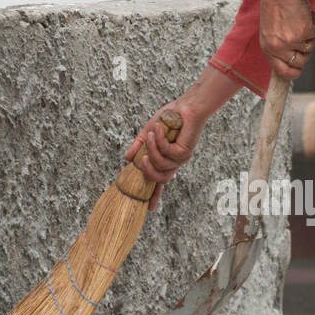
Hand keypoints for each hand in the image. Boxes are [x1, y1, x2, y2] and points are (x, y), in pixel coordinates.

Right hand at [124, 96, 207, 210]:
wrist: (187, 106)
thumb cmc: (169, 118)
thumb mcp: (148, 133)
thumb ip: (139, 146)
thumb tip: (127, 159)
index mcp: (166, 160)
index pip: (159, 182)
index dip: (154, 195)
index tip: (149, 209)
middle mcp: (174, 162)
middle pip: (160, 180)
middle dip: (148, 172)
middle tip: (141, 160)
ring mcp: (180, 158)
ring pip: (161, 165)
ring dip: (151, 149)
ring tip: (150, 133)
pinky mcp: (185, 152)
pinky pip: (166, 152)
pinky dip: (159, 140)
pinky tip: (159, 128)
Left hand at [259, 0, 314, 81]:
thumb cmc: (275, 6)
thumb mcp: (269, 30)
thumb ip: (277, 46)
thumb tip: (292, 60)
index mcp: (267, 48)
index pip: (281, 71)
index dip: (292, 73)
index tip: (298, 70)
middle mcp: (279, 47)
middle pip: (300, 62)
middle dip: (305, 52)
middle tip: (304, 38)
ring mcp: (292, 41)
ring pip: (309, 48)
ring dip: (309, 35)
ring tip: (300, 21)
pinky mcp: (304, 32)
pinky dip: (314, 23)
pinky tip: (305, 14)